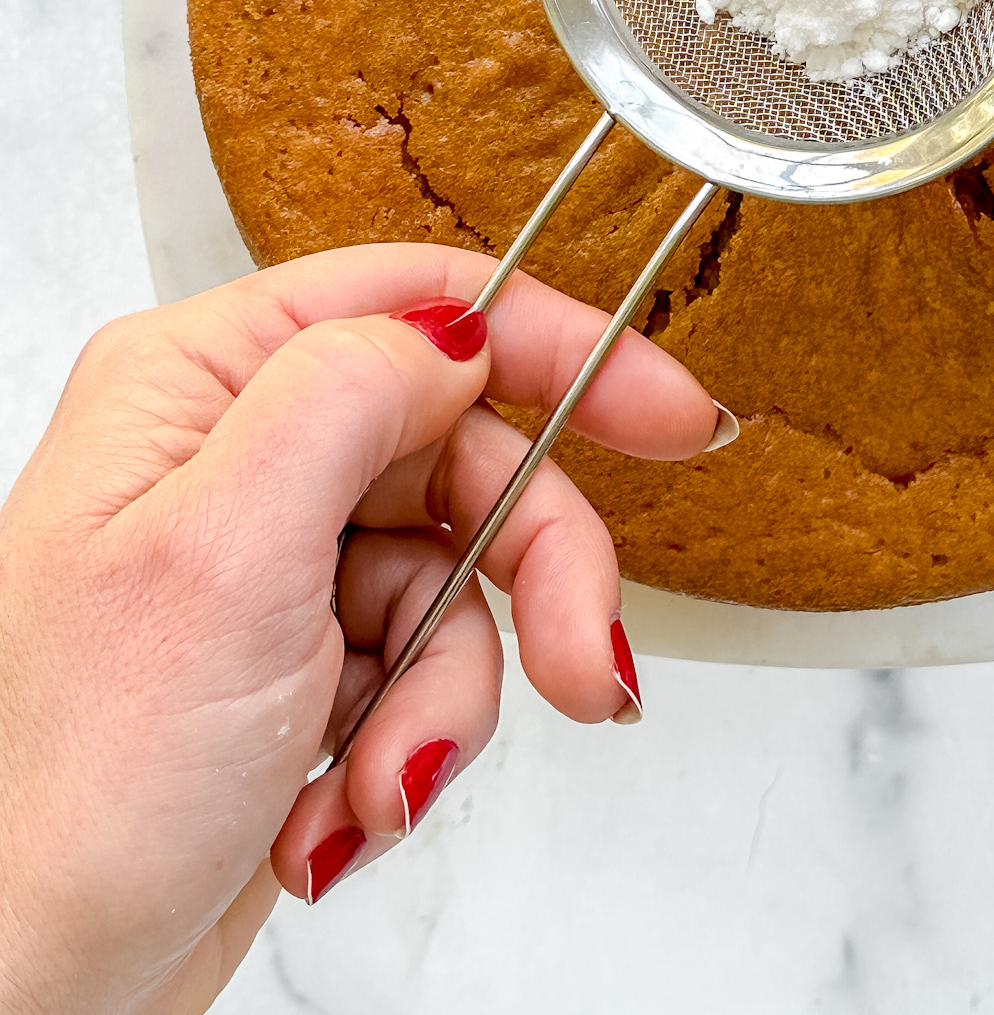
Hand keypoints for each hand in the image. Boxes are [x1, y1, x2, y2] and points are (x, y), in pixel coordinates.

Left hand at [0, 245, 720, 1014]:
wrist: (23, 988)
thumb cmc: (60, 787)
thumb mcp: (222, 552)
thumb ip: (350, 396)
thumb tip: (459, 332)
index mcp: (202, 383)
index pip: (423, 305)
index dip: (563, 349)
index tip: (670, 412)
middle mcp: (242, 454)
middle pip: (470, 457)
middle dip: (529, 577)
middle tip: (576, 666)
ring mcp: (277, 562)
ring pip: (465, 579)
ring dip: (448, 696)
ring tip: (378, 779)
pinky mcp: (305, 658)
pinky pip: (431, 667)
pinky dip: (407, 745)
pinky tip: (333, 805)